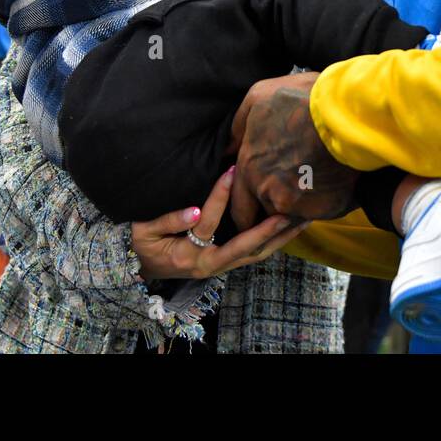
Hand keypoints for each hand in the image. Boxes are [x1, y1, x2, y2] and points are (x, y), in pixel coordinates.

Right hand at [131, 165, 309, 279]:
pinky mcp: (226, 263)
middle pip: (244, 248)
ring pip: (255, 254)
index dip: (218, 197)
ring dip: (279, 238)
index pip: (206, 222)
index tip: (233, 171)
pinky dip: (273, 240)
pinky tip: (290, 227)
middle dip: (267, 229)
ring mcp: (220, 266)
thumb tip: (194, 210)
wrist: (139, 269)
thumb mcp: (145, 232)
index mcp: (187, 255)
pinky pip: (254, 253)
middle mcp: (209, 264)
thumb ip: (168, 221)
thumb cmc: (142, 245)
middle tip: (289, 210)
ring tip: (302, 219)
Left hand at [229, 72, 360, 229]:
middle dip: (270, 216)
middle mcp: (269, 192)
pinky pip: (319, 213)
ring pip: (293, 216)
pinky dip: (322, 204)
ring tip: (312, 188)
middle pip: (265, 218)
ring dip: (298, 207)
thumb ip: (239, 127)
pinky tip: (330, 187)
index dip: (247, 209)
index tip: (255, 206)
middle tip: (284, 202)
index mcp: (250, 169)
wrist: (346, 114)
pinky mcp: (324, 209)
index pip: (239, 207)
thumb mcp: (258, 98)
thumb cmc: (302, 100)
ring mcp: (297, 205)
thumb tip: (228, 146)